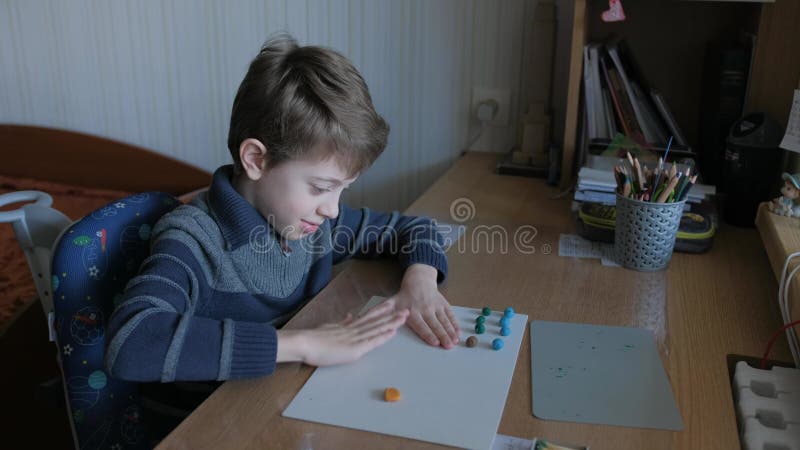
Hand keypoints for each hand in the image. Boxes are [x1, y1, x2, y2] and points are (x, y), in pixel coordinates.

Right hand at [277, 299, 408, 366]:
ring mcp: (354, 338)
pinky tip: (393, 332)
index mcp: (347, 326)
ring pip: (377, 329)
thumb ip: (341, 322)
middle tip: (405, 309)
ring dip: (391, 323)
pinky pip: (372, 342)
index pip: (367, 317)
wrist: (304, 343)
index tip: (391, 305)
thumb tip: (349, 315)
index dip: (380, 311)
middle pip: (376, 321)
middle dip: (391, 315)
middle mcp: (353, 330)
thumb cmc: (312, 339)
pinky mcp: (354, 349)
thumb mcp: (330, 326)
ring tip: (404, 317)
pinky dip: (383, 337)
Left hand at [388, 264, 459, 348]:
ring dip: (451, 331)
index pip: (421, 325)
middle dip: (443, 335)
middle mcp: (425, 309)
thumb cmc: (404, 296)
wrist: (419, 280)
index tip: (435, 342)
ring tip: (456, 341)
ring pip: (444, 320)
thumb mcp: (391, 302)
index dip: (428, 334)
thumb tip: (365, 318)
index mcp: (412, 311)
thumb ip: (381, 312)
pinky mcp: (443, 304)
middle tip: (449, 346)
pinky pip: (450, 315)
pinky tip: (458, 332)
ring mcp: (435, 306)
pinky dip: (455, 324)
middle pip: (435, 325)